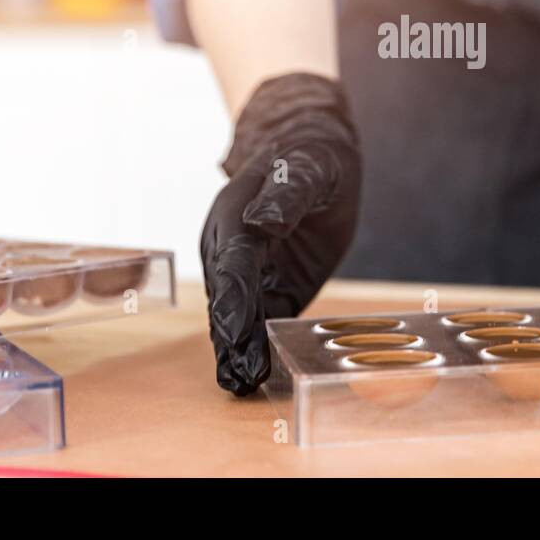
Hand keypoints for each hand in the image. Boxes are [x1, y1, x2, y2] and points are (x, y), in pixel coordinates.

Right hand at [201, 73, 360, 395]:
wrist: (309, 155)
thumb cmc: (310, 159)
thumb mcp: (309, 168)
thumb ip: (288, 195)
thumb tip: (264, 223)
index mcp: (237, 213)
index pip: (236, 262)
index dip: (237, 300)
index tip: (237, 333)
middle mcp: (229, 244)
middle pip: (228, 294)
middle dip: (232, 336)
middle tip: (241, 375)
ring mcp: (241, 266)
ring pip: (234, 311)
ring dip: (235, 347)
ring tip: (240, 383)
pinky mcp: (262, 283)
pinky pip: (253, 316)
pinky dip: (250, 344)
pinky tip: (250, 372)